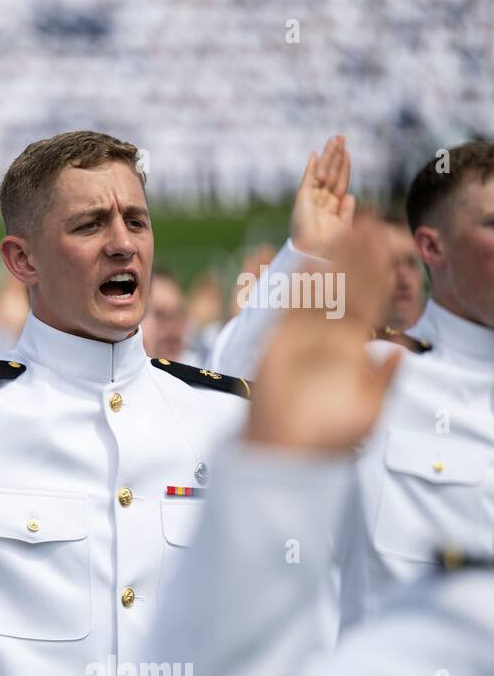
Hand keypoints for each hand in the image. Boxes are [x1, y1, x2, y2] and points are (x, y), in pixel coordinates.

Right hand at [247, 219, 399, 453]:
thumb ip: (384, 381)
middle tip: (369, 223)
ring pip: (319, 292)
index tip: (391, 249)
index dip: (379, 277)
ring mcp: (302, 338)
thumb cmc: (327, 439)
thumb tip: (398, 352)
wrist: (286, 453)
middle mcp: (327, 339)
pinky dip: (298, 284)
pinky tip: (310, 259)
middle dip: (357, 258)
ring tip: (342, 229)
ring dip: (330, 262)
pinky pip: (289, 308)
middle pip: (345, 290)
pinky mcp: (278, 342)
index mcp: (351, 351)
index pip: (369, 305)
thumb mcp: (369, 411)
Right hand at [290, 135, 355, 258]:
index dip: (344, 167)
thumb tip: (350, 195)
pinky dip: (310, 166)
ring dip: (328, 155)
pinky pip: (308, 178)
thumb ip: (347, 210)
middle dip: (336, 155)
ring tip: (334, 139)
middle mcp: (320, 200)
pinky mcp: (302, 197)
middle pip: (331, 172)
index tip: (347, 152)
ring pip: (322, 172)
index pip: (339, 182)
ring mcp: (311, 197)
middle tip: (341, 137)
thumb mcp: (344, 225)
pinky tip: (314, 154)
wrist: (314, 251)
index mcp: (331, 206)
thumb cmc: (330, 244)